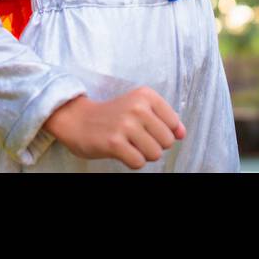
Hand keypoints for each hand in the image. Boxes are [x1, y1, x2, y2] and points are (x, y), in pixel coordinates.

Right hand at [44, 86, 185, 168]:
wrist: (77, 119)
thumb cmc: (113, 116)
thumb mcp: (139, 107)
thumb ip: (164, 119)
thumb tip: (182, 134)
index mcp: (146, 95)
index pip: (174, 123)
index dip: (163, 132)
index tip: (147, 128)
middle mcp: (137, 107)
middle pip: (167, 141)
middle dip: (154, 145)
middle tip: (136, 138)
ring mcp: (125, 125)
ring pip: (155, 154)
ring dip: (143, 155)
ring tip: (129, 145)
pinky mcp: (114, 143)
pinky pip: (138, 163)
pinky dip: (132, 162)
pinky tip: (122, 151)